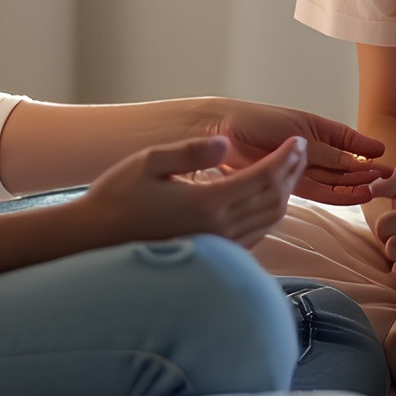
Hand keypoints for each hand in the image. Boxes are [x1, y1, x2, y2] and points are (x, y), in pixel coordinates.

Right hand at [76, 134, 306, 247]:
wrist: (96, 239)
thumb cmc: (118, 196)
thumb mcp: (149, 162)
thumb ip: (191, 152)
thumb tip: (227, 144)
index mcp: (206, 202)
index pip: (263, 178)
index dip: (286, 158)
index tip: (297, 141)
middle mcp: (218, 228)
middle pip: (274, 200)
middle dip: (292, 173)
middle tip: (300, 151)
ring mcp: (217, 246)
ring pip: (269, 220)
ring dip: (286, 193)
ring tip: (289, 171)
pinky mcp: (213, 255)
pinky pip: (255, 235)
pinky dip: (269, 214)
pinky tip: (267, 200)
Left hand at [199, 98, 390, 204]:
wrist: (223, 132)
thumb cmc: (257, 121)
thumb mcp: (298, 131)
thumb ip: (326, 150)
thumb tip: (358, 162)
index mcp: (313, 128)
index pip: (346, 138)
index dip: (364, 146)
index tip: (383, 153)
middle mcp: (310, 149)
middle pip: (343, 162)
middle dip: (364, 170)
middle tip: (387, 178)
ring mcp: (300, 167)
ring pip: (333, 179)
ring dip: (354, 184)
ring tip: (375, 189)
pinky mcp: (288, 184)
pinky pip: (317, 190)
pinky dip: (335, 194)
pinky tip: (353, 196)